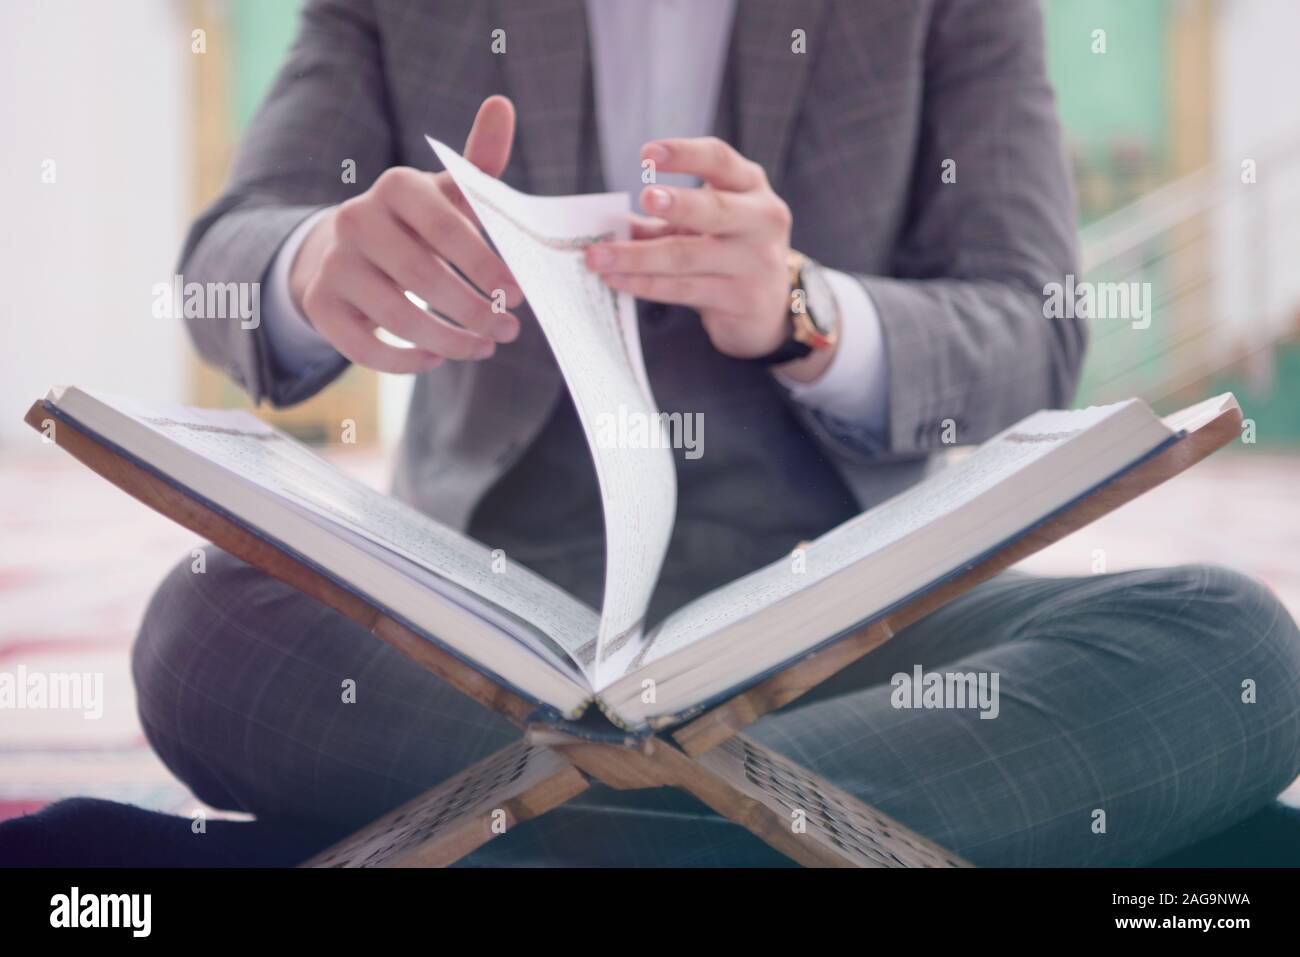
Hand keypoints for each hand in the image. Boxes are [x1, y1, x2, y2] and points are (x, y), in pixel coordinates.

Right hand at [288, 95, 524, 372]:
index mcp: (396, 187)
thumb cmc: (420, 225)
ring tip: (483, 348)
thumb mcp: (449, 194)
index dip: (486, 265)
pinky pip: (365, 347)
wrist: (350, 251)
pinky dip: (407, 361)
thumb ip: (479, 163)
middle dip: (474, 311)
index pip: (445, 227)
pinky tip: (436, 358)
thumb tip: (502, 105)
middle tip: (509, 331)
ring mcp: (334, 263)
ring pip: (397, 316)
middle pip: (422, 277)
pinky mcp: (320, 305)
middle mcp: (356, 218)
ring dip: (450, 341)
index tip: (520, 294)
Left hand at [583, 137, 834, 380]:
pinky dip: (644, 284)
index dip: (685, 154)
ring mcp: (754, 262)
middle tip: (645, 198)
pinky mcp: (740, 299)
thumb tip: (603, 218)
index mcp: (749, 186)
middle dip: (679, 203)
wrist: (768, 305)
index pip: (720, 160)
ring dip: (636, 257)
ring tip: (597, 257)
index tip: (647, 153)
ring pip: (687, 256)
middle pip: (716, 209)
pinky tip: (617, 280)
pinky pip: (682, 289)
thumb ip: (661, 214)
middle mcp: (760, 220)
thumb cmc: (726, 249)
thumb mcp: (702, 223)